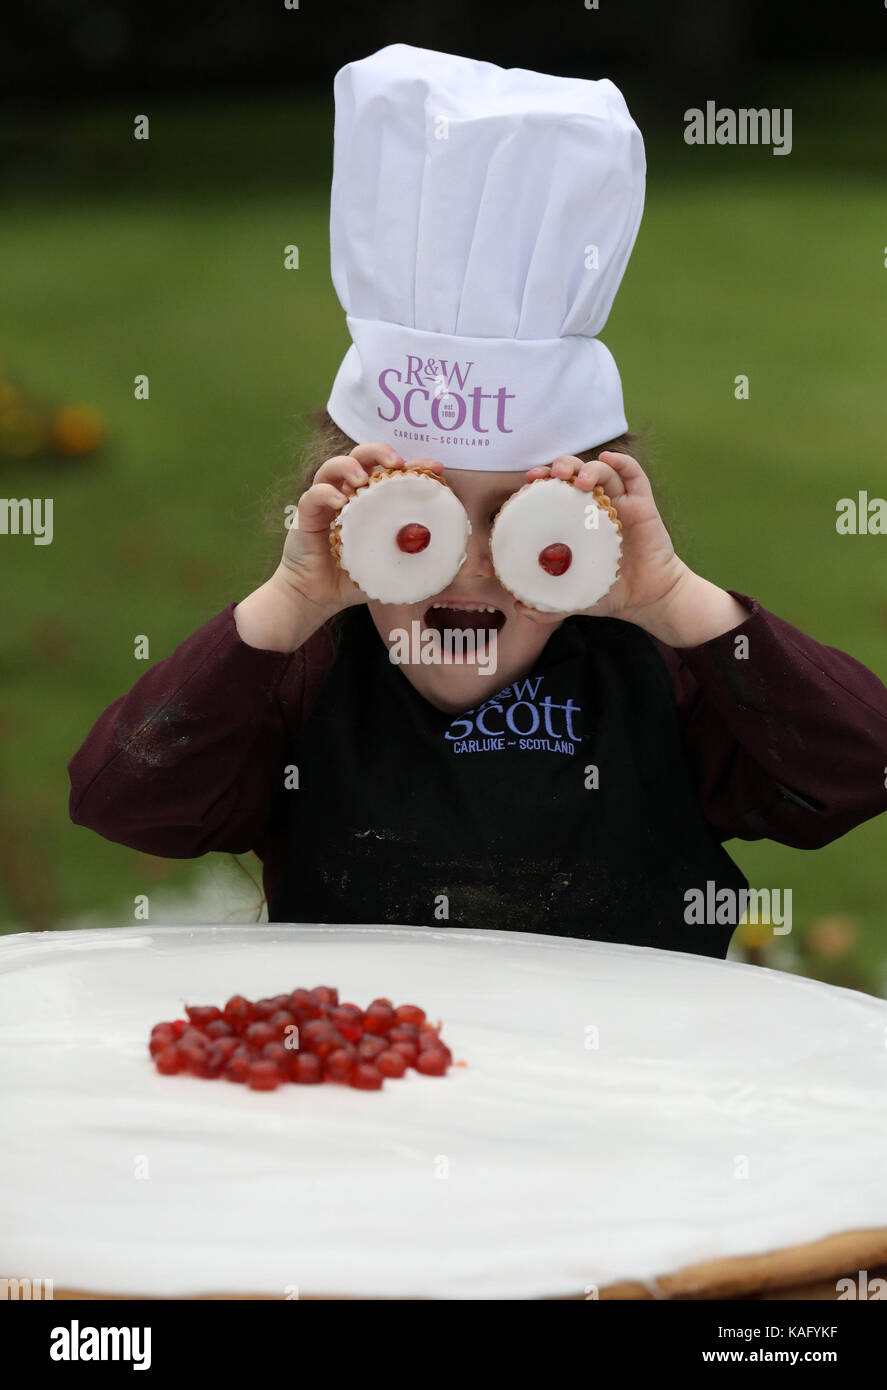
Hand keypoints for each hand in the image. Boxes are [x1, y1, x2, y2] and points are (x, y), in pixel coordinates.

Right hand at [236, 444, 446, 651]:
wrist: (316, 597)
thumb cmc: (352, 579)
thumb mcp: (390, 566)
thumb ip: (413, 558)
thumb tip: (451, 558)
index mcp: (370, 500)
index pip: (391, 471)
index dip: (413, 464)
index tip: (434, 467)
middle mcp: (347, 493)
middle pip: (361, 456)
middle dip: (380, 452)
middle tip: (396, 464)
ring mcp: (325, 502)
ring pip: (332, 467)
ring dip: (349, 466)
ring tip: (363, 479)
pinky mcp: (305, 515)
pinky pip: (312, 496)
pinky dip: (325, 493)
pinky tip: (339, 502)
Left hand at [514, 453, 747, 646]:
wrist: (648, 600)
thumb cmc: (611, 594)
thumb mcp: (573, 599)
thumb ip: (546, 607)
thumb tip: (518, 605)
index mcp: (577, 523)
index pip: (556, 492)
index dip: (541, 483)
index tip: (527, 483)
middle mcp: (596, 508)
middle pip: (576, 474)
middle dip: (562, 467)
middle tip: (551, 475)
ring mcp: (621, 503)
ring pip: (603, 471)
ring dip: (588, 467)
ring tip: (577, 479)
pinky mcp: (643, 504)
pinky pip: (634, 475)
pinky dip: (622, 462)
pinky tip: (608, 459)